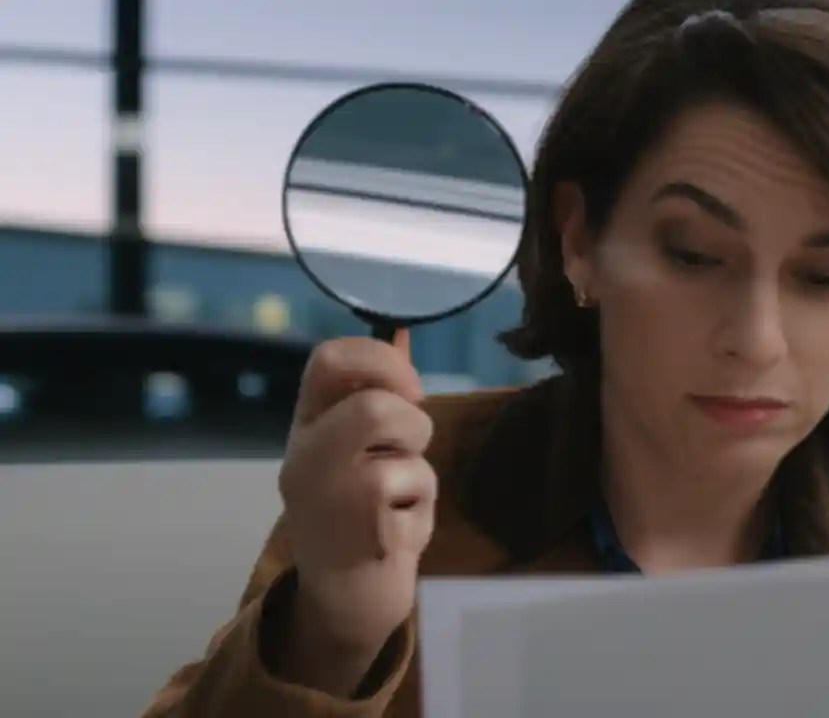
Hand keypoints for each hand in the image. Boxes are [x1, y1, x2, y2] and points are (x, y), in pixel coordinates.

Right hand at [274, 330, 435, 693]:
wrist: (344, 600)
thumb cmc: (359, 516)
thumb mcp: (357, 450)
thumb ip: (375, 394)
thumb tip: (399, 331)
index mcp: (305, 426)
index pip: (329, 359)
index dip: (380, 358)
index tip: (409, 387)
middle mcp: (304, 454)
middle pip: (378, 404)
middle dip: (414, 423)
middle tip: (407, 452)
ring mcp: (329, 490)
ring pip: (407, 447)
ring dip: (420, 472)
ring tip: (399, 501)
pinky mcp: (362, 524)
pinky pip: (418, 488)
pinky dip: (422, 510)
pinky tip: (397, 535)